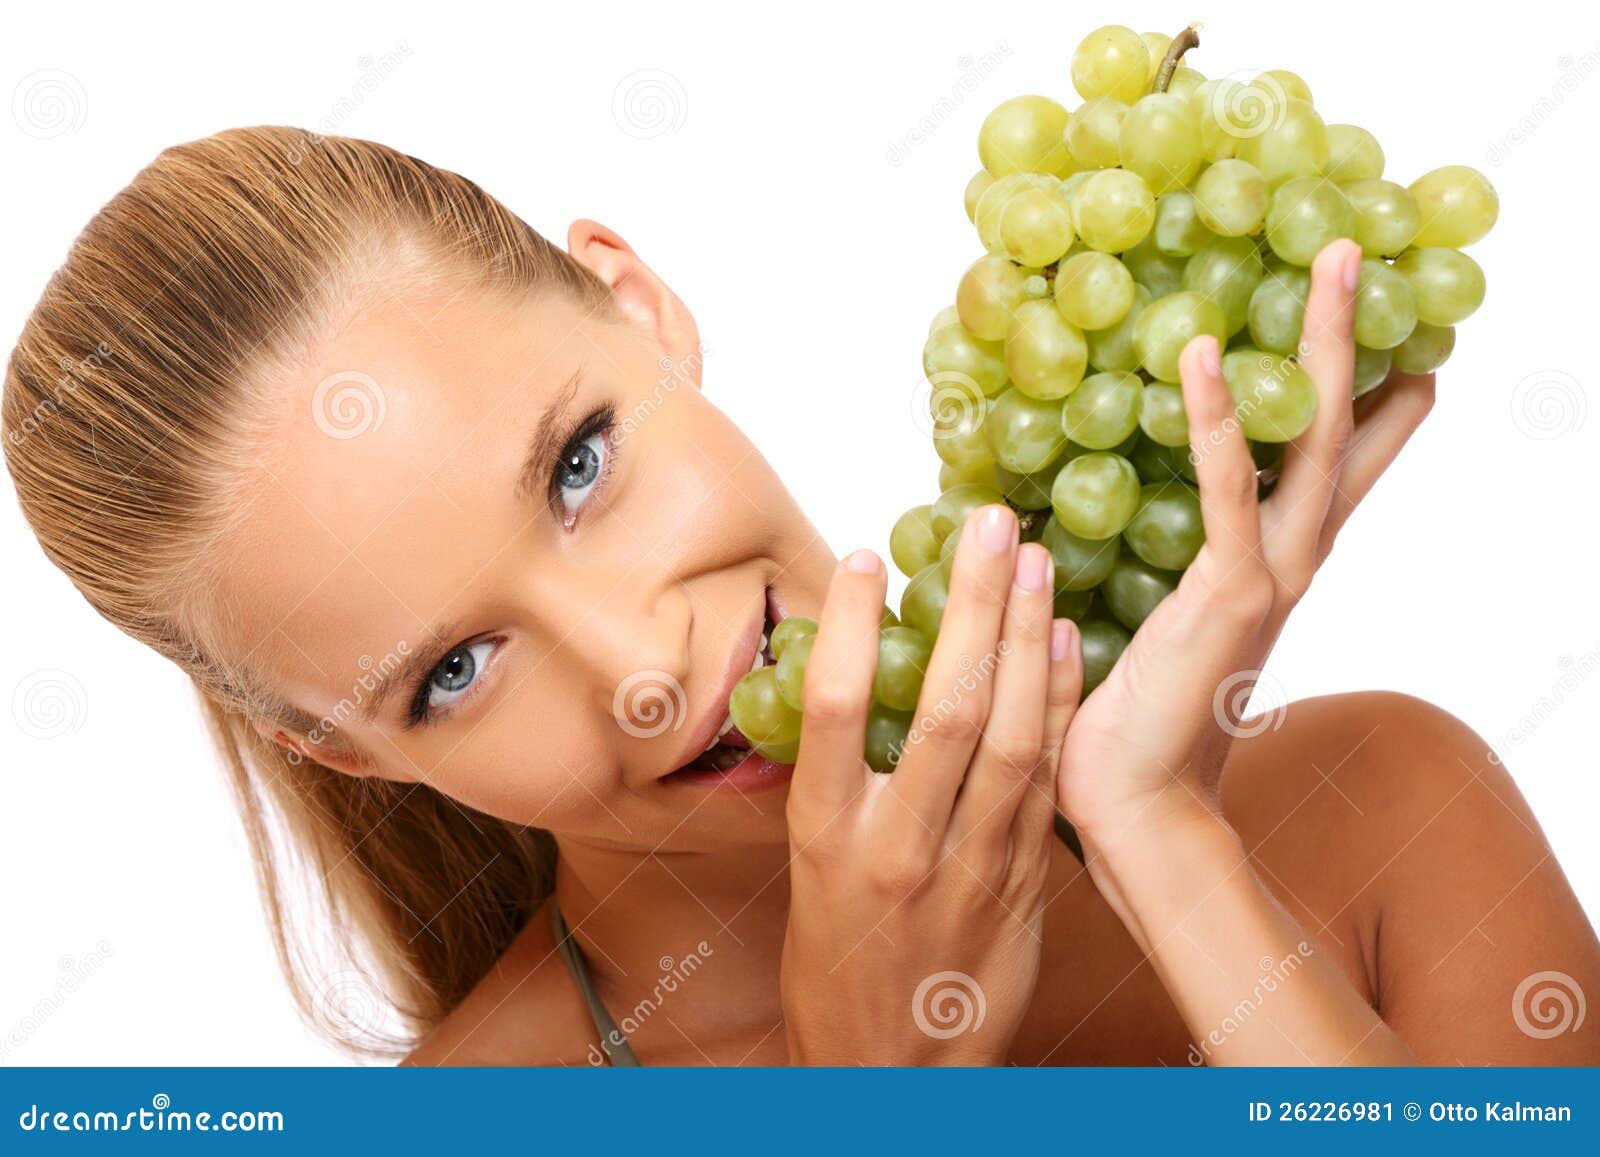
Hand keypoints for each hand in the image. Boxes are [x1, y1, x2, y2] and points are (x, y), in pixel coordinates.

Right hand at [780, 507, 1081, 1064]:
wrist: (892, 1071)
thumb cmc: (837, 960)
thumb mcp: (810, 870)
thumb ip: (839, 781)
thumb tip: (857, 676)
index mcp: (826, 838)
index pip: (839, 711)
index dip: (859, 627)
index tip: (871, 555)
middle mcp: (898, 848)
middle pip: (946, 708)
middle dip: (973, 606)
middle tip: (989, 523)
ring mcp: (970, 868)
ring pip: (1013, 737)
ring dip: (1028, 640)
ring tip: (1036, 560)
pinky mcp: (1021, 883)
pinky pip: (1045, 779)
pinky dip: (1059, 704)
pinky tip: (1064, 642)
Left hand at [1056, 239, 1435, 904]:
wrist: (1133, 807)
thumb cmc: (1127, 719)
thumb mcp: (1143, 616)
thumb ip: (1141, 561)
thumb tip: (1078, 511)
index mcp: (1266, 566)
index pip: (1325, 466)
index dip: (1359, 398)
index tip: (1380, 329)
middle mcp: (1284, 562)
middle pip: (1338, 432)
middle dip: (1357, 341)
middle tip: (1361, 253)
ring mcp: (1266, 577)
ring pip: (1309, 440)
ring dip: (1322, 346)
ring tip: (1333, 259)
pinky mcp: (1227, 595)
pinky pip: (1225, 489)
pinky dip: (1215, 418)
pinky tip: (1199, 352)